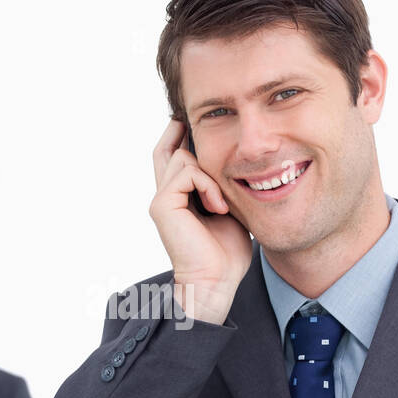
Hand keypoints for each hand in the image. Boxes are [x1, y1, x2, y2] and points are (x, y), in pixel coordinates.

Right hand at [149, 118, 252, 324]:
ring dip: (209, 173)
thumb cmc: (226, 253)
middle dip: (179, 130)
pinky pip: (187, 173)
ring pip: (181, 156)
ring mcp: (161, 199)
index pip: (173, 158)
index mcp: (179, 198)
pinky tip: (219, 207)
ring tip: (222, 203)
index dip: (181, 137)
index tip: (197, 123)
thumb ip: (223, 187)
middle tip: (192, 117)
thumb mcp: (229, 210)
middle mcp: (165, 195)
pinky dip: (208, 185)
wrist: (216, 281)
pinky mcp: (162, 204)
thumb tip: (236, 162)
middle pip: (165, 149)